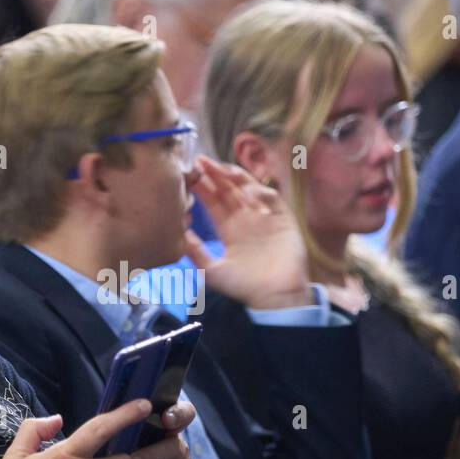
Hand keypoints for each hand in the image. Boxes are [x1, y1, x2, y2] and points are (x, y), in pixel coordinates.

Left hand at [186, 155, 310, 309]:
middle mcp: (245, 219)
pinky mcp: (283, 219)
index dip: (203, 187)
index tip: (190, 173)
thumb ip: (196, 251)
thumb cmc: (244, 286)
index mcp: (229, 229)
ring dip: (236, 177)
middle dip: (215, 175)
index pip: (213, 202)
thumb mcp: (212, 270)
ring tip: (221, 168)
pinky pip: (272, 199)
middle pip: (229, 190)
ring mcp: (265, 217)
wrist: (274, 297)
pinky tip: (248, 190)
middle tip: (200, 161)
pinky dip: (261, 192)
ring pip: (249, 189)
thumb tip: (177, 233)